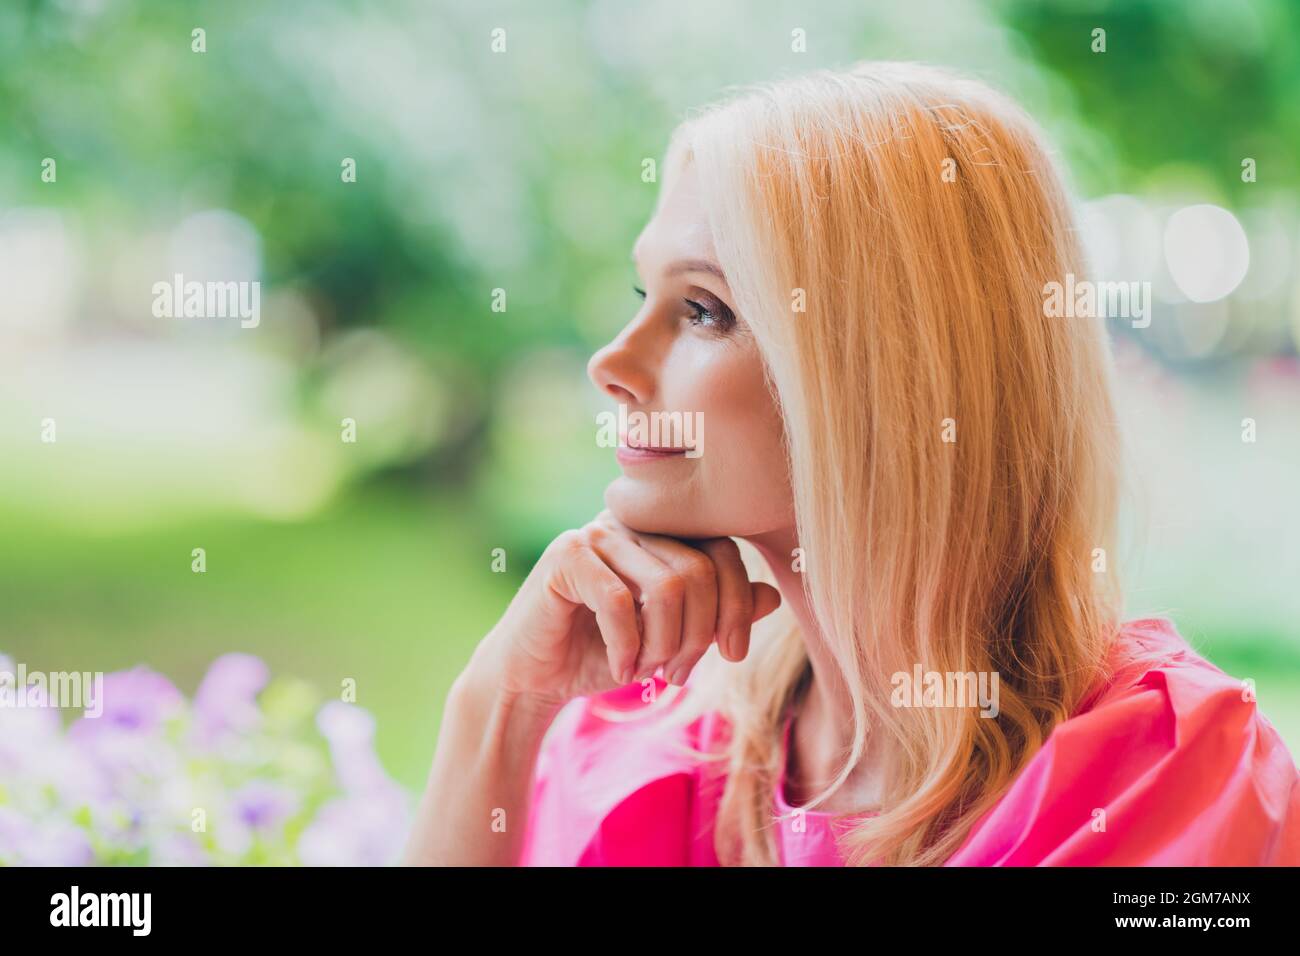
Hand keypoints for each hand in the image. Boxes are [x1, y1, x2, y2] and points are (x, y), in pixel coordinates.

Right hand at [478, 510, 781, 709]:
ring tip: (648, 671)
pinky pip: (620, 602)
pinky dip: (628, 647)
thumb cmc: (604, 652)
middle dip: (698, 635)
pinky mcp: (565, 556)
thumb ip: (718, 614)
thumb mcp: (673, 638)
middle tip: (678, 673)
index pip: (723, 551)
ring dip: (664, 645)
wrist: (534, 677)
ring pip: (667, 587)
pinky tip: (622, 668)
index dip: (737, 606)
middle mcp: (631, 523)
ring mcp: (596, 534)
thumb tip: (772, 596)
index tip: (731, 655)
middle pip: (700, 571)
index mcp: (660, 532)